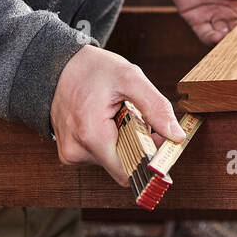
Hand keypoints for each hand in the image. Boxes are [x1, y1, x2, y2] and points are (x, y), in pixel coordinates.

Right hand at [51, 44, 181, 184]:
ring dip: (123, 141)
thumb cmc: (93, 69)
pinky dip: (110, 140)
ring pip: (112, 160)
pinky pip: (100, 155)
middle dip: (137, 145)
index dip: (150, 157)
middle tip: (138, 117)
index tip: (159, 137)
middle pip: (122, 165)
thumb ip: (156, 107)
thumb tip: (177, 135)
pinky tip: (107, 119)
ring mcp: (70, 154)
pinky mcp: (70, 152)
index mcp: (91, 137)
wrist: (59, 65)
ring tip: (118, 114)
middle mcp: (76, 152)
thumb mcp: (130, 78)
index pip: (129, 171)